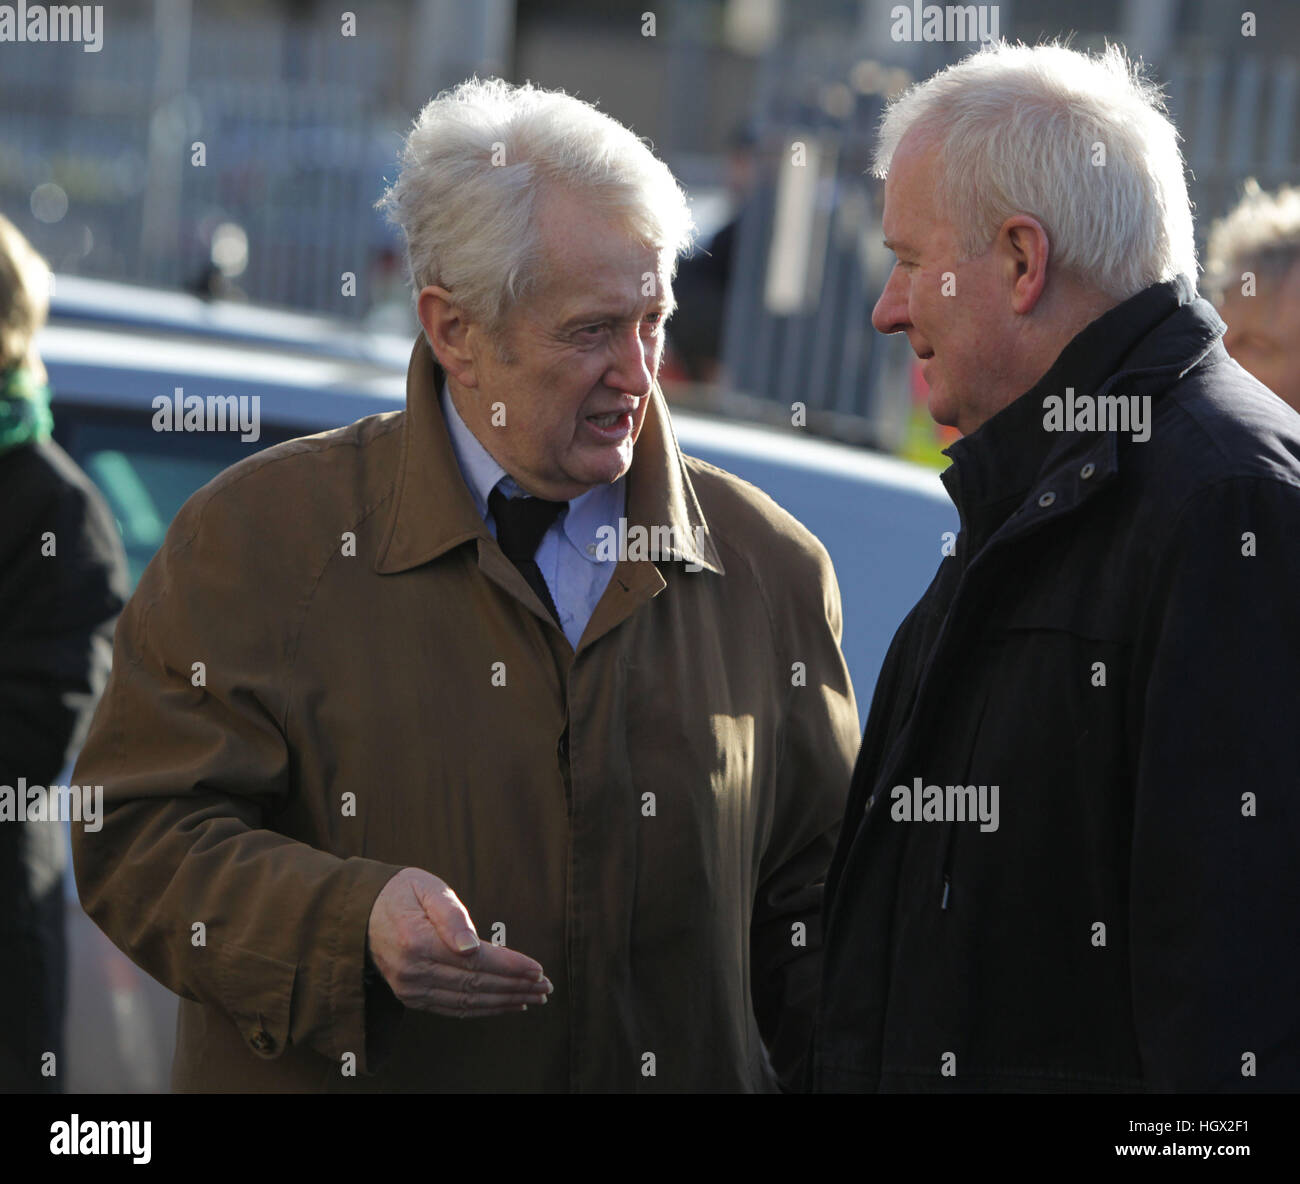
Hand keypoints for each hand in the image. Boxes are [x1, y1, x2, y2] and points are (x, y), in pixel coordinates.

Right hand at [367, 868, 551, 1017]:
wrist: (364, 912)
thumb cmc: (404, 893)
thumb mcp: (429, 888)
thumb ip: (451, 915)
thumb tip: (471, 947)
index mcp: (417, 942)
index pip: (475, 961)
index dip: (509, 966)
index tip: (537, 969)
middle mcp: (412, 972)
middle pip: (475, 984)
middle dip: (515, 986)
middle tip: (546, 986)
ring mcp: (410, 989)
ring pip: (467, 1001)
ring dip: (504, 1001)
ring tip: (535, 997)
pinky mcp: (412, 997)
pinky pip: (454, 1008)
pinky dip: (484, 1008)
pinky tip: (507, 1003)